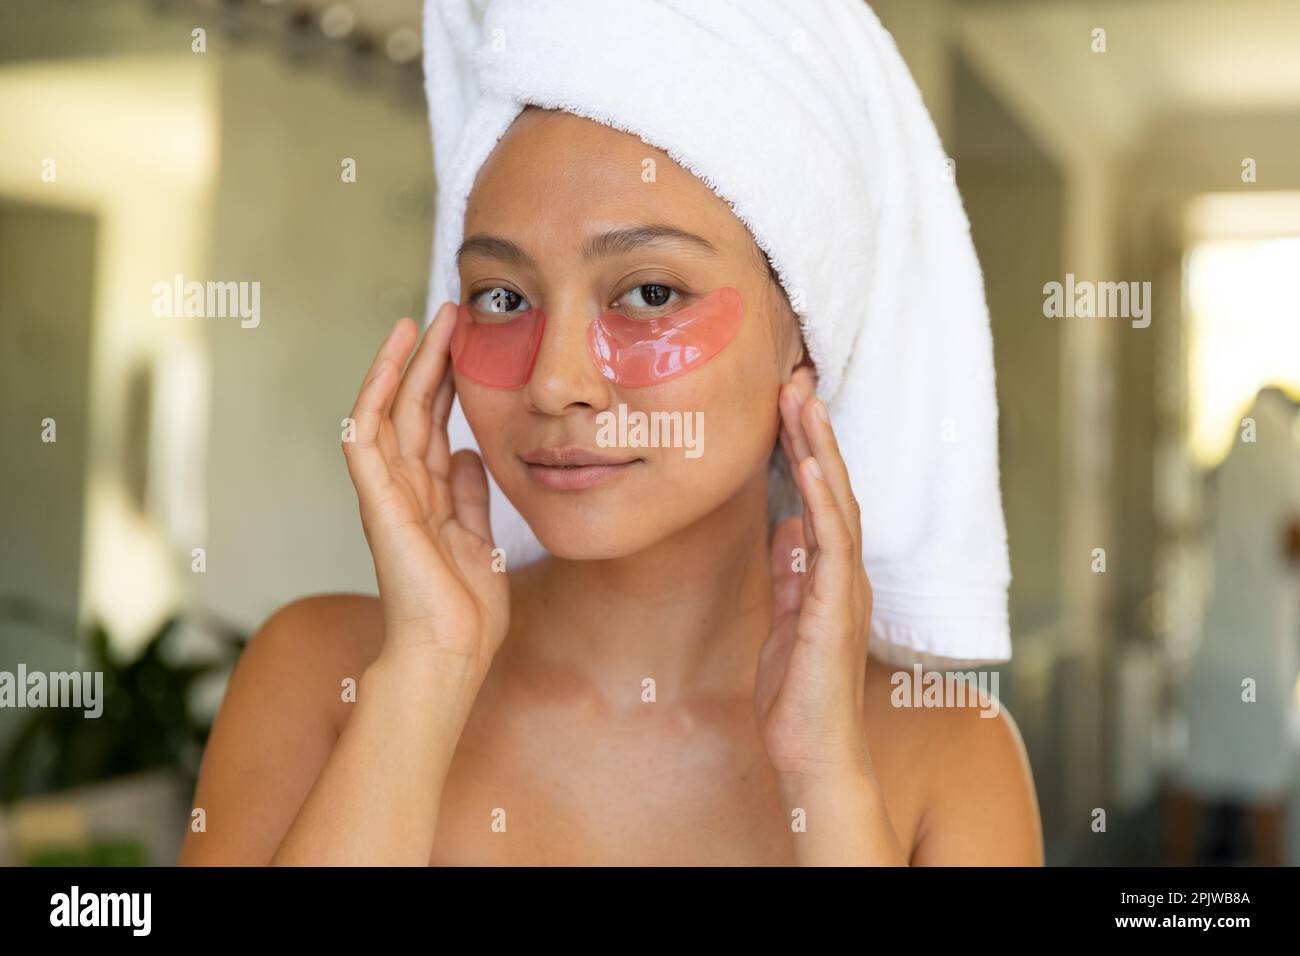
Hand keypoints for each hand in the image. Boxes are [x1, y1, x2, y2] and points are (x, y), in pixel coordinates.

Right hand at [342, 304, 507, 673]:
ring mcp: (387, 493)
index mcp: (430, 496)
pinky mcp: (378, 503)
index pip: (434, 423)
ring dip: (403, 365)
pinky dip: (372, 399)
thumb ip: (469, 495)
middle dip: (430, 358)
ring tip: (421, 321)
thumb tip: (472, 453)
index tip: (466, 339)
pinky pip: (364, 440)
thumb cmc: (467, 608)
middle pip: (412, 407)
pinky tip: (387, 363)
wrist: (452, 653)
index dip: (447, 381)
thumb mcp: (479, 538)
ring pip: (388, 413)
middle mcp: (405, 488)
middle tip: (450, 310)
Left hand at [755, 369, 873, 788]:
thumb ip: (790, 576)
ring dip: (818, 449)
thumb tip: (785, 530)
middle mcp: (845, 574)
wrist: (814, 755)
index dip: (805, 450)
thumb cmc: (799, 696)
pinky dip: (821, 500)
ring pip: (836, 502)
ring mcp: (845, 589)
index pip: (820, 498)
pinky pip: (831, 544)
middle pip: (832, 487)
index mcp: (831, 575)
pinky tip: (806, 466)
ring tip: (803, 401)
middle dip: (813, 432)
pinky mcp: (835, 609)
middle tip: (797, 378)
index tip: (789, 404)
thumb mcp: (785, 622)